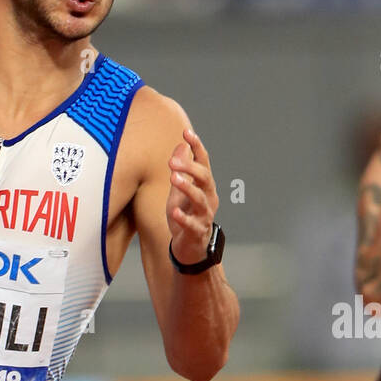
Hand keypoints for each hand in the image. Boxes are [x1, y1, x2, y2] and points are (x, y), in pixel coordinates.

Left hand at [167, 128, 218, 265]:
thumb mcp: (179, 191)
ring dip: (187, 188)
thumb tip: (180, 144)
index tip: (187, 132)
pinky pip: (191, 224)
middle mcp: (208, 198)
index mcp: (205, 186)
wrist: (189, 248)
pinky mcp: (197, 233)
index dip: (197, 147)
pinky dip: (183, 218)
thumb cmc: (184, 216)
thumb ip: (180, 170)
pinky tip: (174, 211)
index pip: (203, 162)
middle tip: (171, 161)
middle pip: (205, 178)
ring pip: (200, 199)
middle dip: (190, 167)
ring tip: (174, 179)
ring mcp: (204, 216)